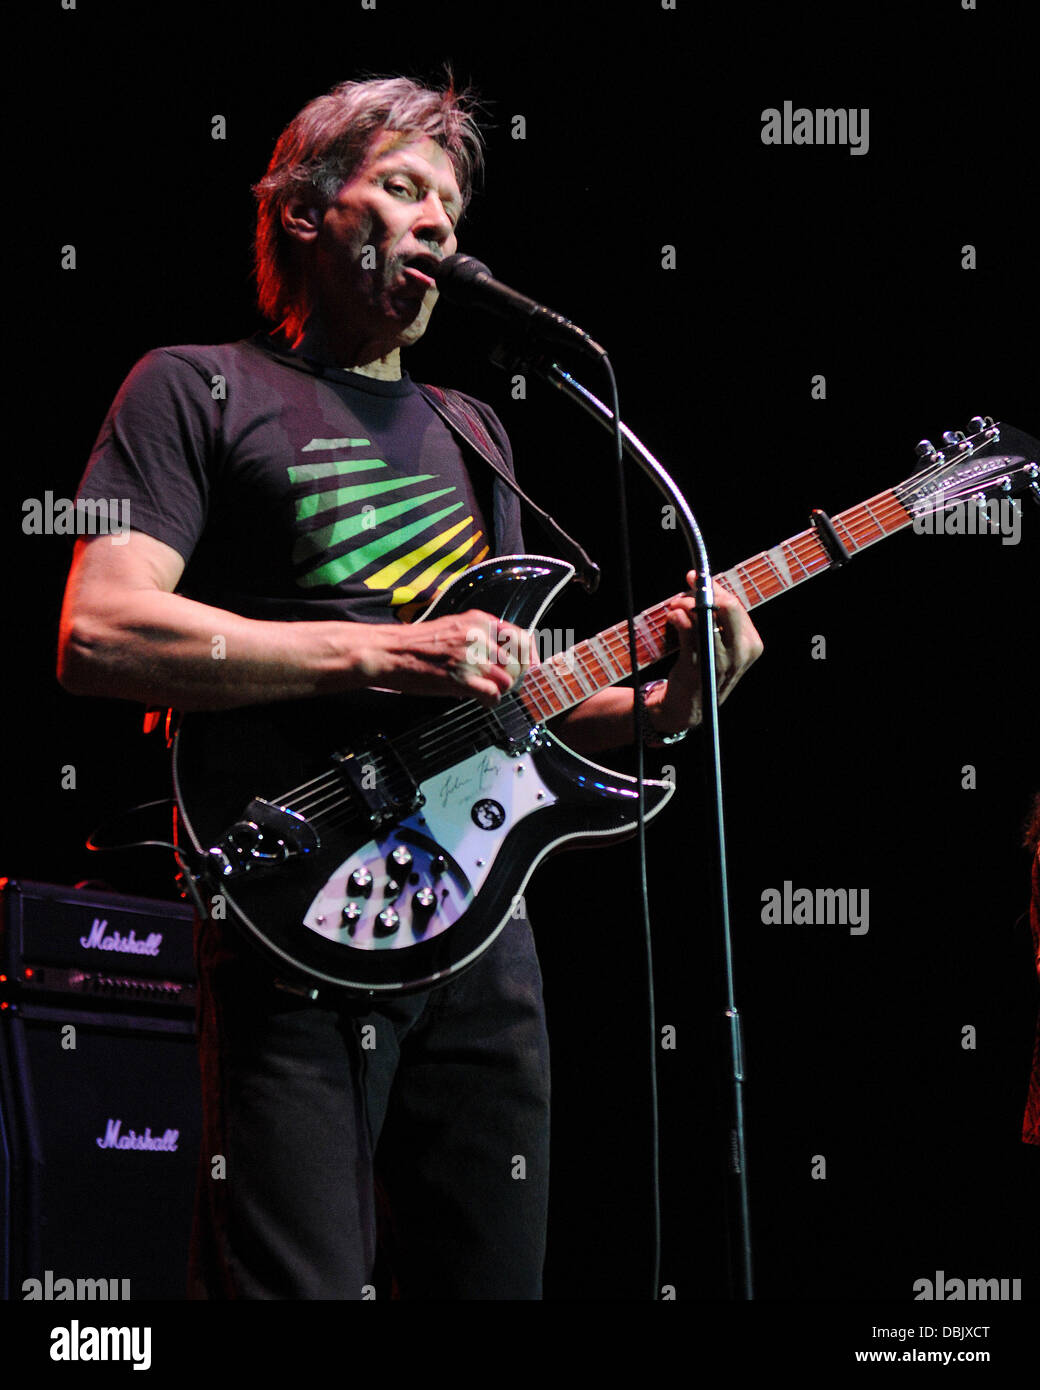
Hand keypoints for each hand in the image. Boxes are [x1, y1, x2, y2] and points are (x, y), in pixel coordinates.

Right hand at [366, 610, 537, 708]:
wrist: (389, 652)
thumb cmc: (417, 644)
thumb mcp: (453, 627)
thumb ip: (480, 636)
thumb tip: (505, 655)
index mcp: (478, 620)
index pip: (520, 636)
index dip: (530, 656)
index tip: (531, 668)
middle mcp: (478, 635)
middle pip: (517, 663)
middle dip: (512, 677)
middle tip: (499, 683)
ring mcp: (471, 657)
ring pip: (507, 681)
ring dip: (499, 690)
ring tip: (484, 690)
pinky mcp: (462, 679)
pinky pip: (492, 695)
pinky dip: (489, 701)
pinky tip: (478, 699)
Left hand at [646, 571, 763, 732]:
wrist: (689, 706)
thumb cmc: (704, 668)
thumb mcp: (721, 643)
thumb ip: (717, 615)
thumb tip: (699, 580)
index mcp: (752, 644)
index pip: (736, 605)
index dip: (713, 588)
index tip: (694, 578)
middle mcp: (741, 652)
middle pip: (727, 605)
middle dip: (702, 593)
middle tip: (683, 593)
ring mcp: (720, 659)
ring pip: (705, 614)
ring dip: (684, 604)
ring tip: (675, 606)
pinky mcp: (697, 664)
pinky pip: (687, 628)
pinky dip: (677, 617)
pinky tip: (673, 618)